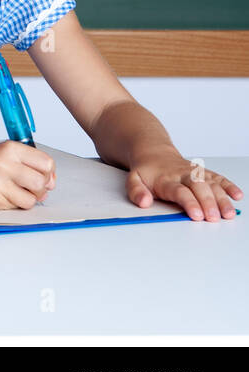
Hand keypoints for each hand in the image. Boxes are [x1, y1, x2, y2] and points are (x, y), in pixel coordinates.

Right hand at [0, 141, 55, 209]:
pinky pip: (17, 207)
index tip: (41, 175)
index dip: (48, 173)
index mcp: (10, 149)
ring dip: (28, 199)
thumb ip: (32, 164)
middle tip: (30, 186)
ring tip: (17, 192)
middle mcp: (3, 164)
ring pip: (31, 199)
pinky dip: (15, 204)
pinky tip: (5, 195)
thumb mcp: (9, 153)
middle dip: (40, 188)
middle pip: (41, 182)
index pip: (46, 163)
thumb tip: (51, 184)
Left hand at [126, 148, 241, 221]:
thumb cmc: (146, 171)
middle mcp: (183, 175)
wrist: (154, 153)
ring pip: (211, 184)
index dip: (189, 203)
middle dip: (207, 203)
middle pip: (198, 188)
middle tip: (213, 218)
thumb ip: (136, 192)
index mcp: (165, 179)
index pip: (179, 191)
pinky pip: (219, 178)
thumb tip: (144, 202)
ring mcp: (195, 173)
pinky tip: (238, 195)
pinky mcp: (205, 173)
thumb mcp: (133, 179)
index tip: (196, 215)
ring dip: (222, 198)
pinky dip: (229, 186)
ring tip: (228, 214)